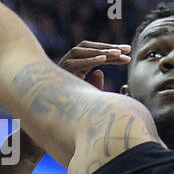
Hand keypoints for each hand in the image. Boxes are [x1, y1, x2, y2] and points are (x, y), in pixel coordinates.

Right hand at [18, 41, 128, 157]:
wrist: (46, 125)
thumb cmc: (66, 114)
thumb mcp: (86, 99)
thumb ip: (94, 86)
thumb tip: (100, 73)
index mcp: (75, 67)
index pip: (95, 53)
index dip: (111, 52)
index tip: (128, 55)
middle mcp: (66, 64)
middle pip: (88, 47)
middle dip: (108, 47)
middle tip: (127, 50)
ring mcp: (60, 68)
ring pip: (80, 51)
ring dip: (99, 51)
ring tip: (117, 54)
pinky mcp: (57, 75)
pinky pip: (73, 63)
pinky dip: (88, 60)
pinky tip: (103, 62)